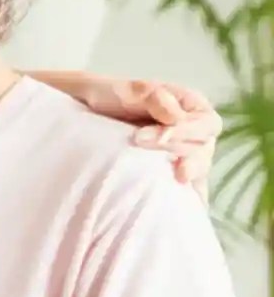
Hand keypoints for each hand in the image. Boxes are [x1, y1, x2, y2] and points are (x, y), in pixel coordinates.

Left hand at [69, 75, 220, 202]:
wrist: (90, 109)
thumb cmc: (113, 95)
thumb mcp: (130, 90)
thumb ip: (154, 98)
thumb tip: (176, 117)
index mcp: (192, 105)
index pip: (205, 123)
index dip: (185, 131)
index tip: (156, 136)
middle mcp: (194, 130)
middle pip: (204, 147)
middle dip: (177, 149)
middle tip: (140, 142)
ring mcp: (186, 152)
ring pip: (198, 167)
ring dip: (182, 170)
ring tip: (168, 175)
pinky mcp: (173, 170)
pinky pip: (189, 186)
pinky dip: (188, 196)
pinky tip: (185, 207)